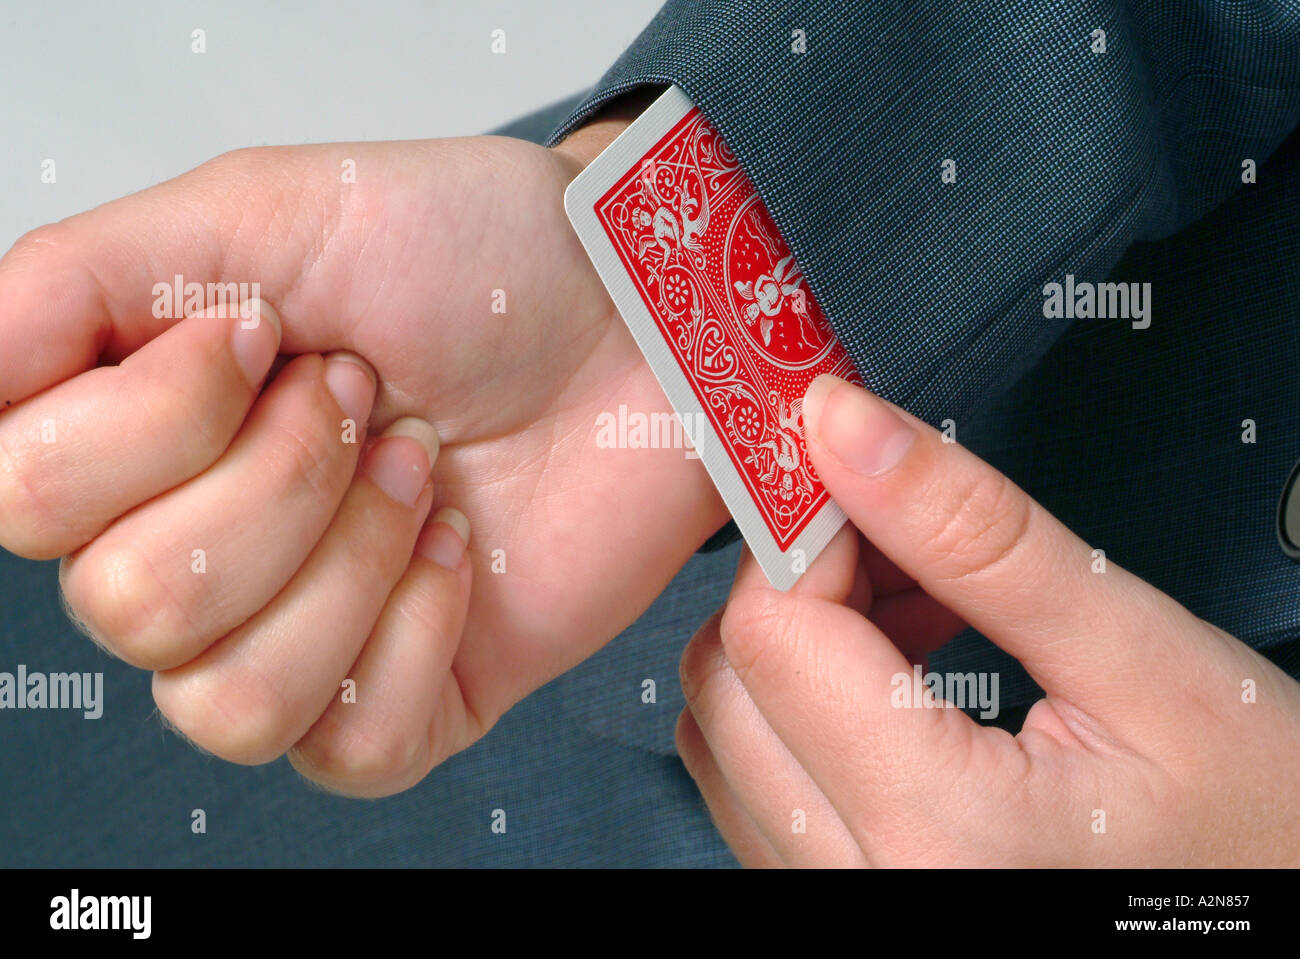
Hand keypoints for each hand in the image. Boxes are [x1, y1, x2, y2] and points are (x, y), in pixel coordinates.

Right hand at [0, 112, 725, 794]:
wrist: (639, 320)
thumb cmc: (479, 258)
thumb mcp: (266, 213)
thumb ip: (79, 283)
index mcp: (147, 435)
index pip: (20, 499)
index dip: (144, 427)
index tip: (260, 338)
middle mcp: (206, 546)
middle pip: (128, 605)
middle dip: (277, 480)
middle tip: (369, 397)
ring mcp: (310, 635)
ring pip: (226, 700)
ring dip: (345, 560)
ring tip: (424, 469)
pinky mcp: (417, 697)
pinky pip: (351, 748)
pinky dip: (416, 634)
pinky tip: (461, 549)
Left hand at [676, 374, 1299, 865]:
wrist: (1281, 914)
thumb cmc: (1258, 817)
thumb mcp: (1141, 654)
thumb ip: (979, 536)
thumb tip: (843, 426)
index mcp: (939, 834)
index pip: (775, 633)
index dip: (808, 530)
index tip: (860, 477)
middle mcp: (861, 890)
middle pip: (730, 680)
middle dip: (801, 581)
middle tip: (905, 541)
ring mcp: (839, 905)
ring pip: (725, 732)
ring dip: (796, 643)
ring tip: (915, 610)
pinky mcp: (838, 898)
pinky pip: (756, 784)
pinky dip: (799, 708)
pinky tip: (895, 678)